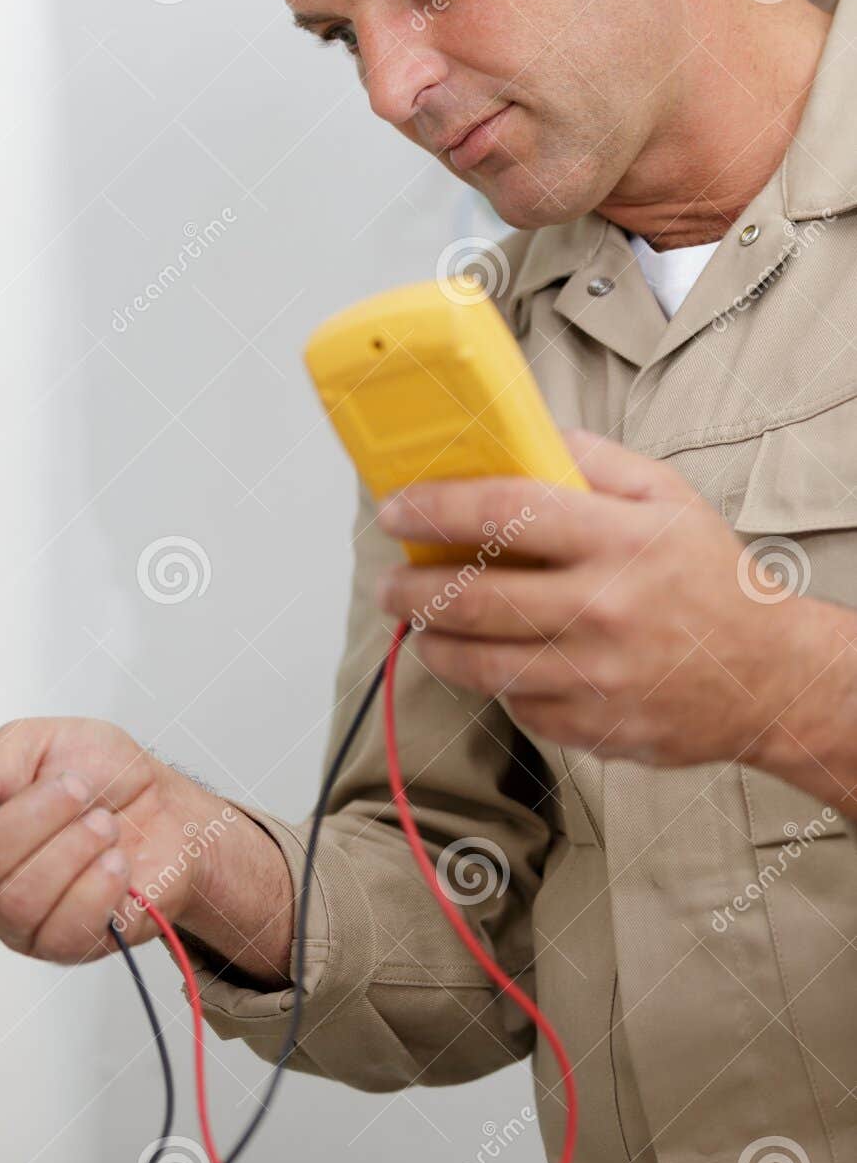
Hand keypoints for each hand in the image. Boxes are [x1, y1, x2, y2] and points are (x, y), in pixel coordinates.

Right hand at [0, 717, 246, 964]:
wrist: (171, 810)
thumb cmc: (105, 775)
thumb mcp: (42, 745)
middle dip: (31, 820)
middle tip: (75, 788)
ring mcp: (20, 921)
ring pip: (17, 900)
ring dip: (70, 848)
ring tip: (102, 823)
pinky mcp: (65, 944)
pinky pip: (63, 927)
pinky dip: (98, 882)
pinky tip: (115, 862)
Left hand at [373, 428, 831, 771]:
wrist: (770, 677)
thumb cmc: (710, 580)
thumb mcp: (667, 497)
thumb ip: (594, 459)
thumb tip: (522, 435)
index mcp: (619, 539)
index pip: (505, 512)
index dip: (436, 508)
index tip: (394, 509)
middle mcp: (604, 608)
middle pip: (476, 598)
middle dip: (414, 589)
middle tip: (391, 583)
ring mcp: (597, 676)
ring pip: (481, 663)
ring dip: (435, 643)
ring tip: (422, 626)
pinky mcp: (594, 727)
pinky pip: (517, 705)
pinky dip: (495, 684)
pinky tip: (491, 662)